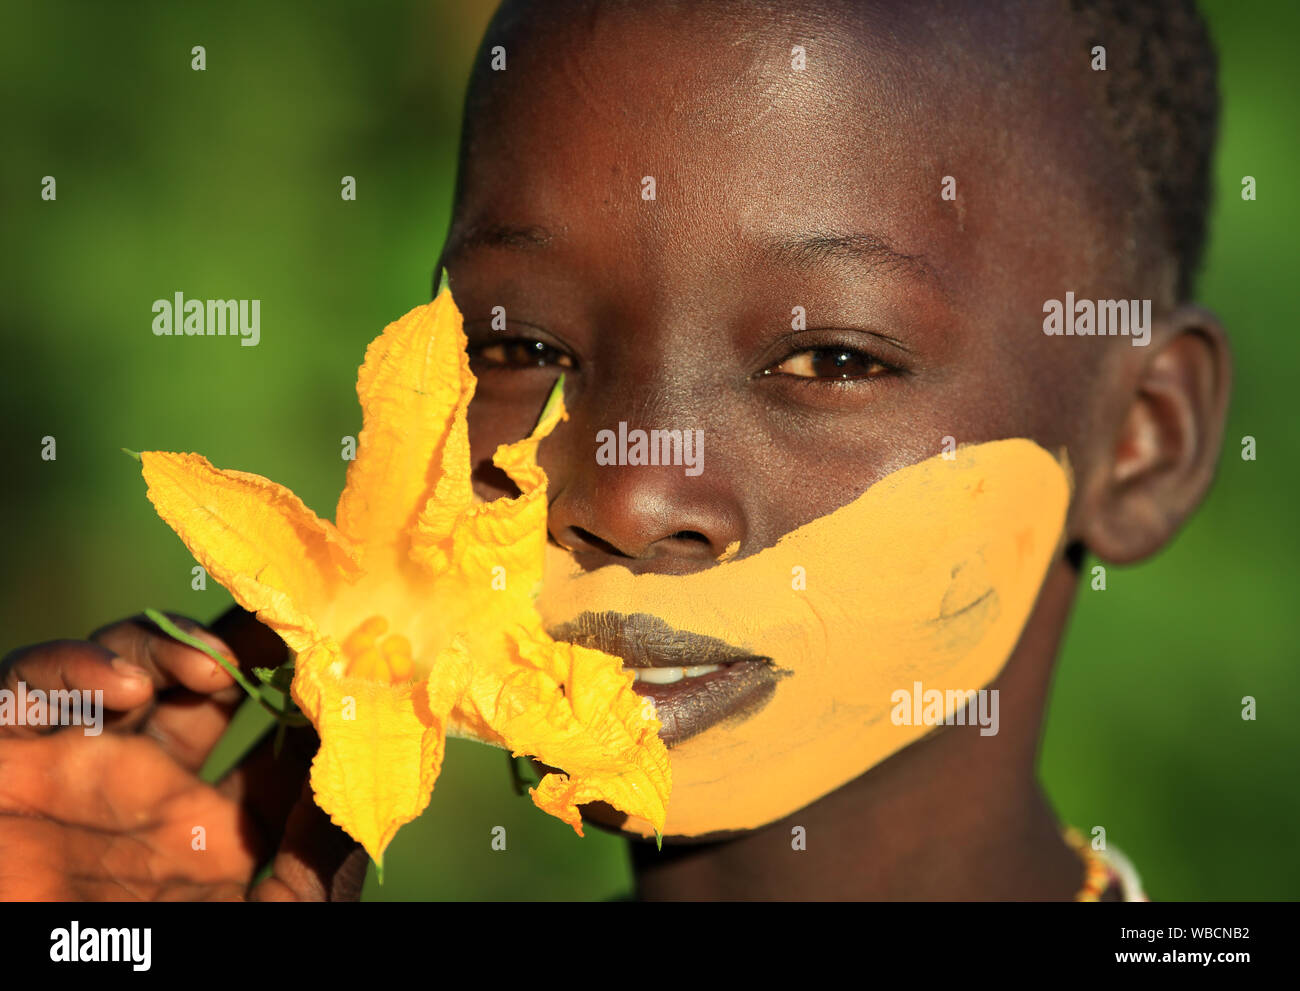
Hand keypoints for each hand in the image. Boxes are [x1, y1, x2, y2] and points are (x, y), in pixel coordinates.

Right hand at [0, 608, 366, 899]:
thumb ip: (315, 868)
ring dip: (165, 646)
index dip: (295, 688)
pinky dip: (74, 665)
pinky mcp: (3, 757)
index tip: (334, 652)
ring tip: (208, 666)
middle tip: (279, 621)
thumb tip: (361, 793)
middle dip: (239, 643)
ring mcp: (72, 768)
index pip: (260, 733)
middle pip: (194, 681)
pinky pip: (24, 685)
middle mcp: (142, 788)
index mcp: (207, 827)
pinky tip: (125, 687)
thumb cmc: (151, 966)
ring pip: (120, 664)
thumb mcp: (264, 923)